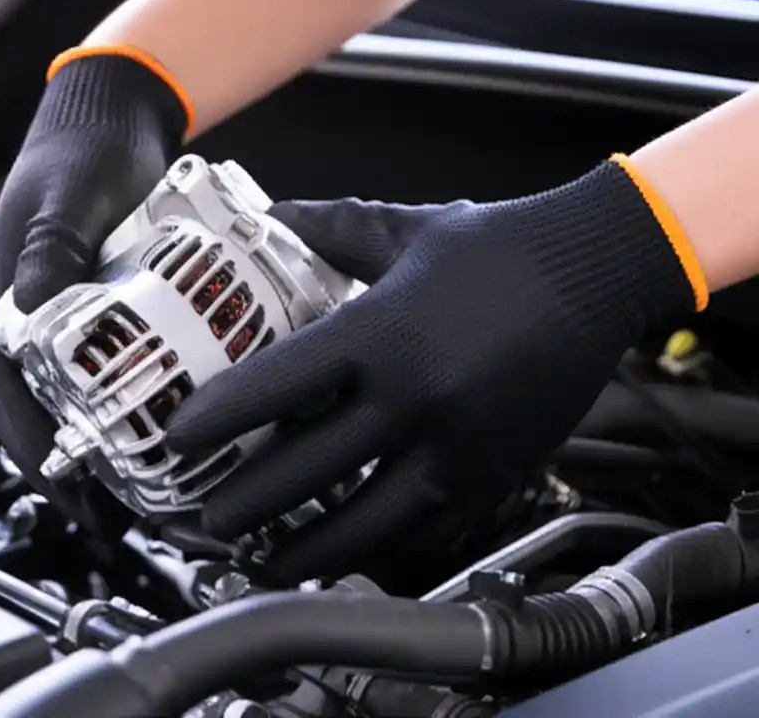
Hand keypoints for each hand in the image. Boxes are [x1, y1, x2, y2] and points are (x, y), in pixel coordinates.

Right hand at [0, 53, 185, 529]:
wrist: (108, 121)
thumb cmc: (79, 152)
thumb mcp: (69, 195)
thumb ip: (54, 241)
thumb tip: (38, 300)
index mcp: (0, 299)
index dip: (29, 447)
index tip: (67, 491)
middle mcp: (21, 318)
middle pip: (29, 410)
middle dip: (63, 468)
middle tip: (110, 512)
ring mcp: (54, 320)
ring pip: (60, 400)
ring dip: (90, 447)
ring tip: (133, 489)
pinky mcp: (89, 315)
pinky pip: (93, 375)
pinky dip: (117, 410)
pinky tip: (152, 429)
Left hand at [166, 160, 700, 582]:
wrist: (603, 271)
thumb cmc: (502, 247)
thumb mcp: (406, 230)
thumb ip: (331, 228)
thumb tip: (272, 218)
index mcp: (384, 332)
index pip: (278, 385)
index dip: (220, 418)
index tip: (178, 438)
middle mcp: (416, 396)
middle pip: (308, 471)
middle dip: (247, 504)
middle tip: (207, 519)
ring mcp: (458, 445)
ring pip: (366, 523)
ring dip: (306, 549)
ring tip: (264, 562)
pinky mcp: (494, 474)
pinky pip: (425, 531)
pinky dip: (378, 549)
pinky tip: (345, 555)